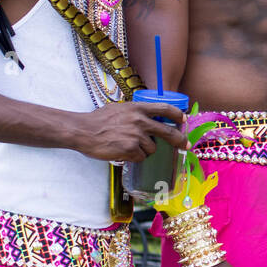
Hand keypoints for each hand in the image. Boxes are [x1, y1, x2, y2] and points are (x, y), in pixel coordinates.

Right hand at [71, 101, 187, 161]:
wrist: (82, 130)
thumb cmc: (98, 120)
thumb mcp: (120, 109)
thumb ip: (136, 113)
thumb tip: (151, 119)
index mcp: (138, 108)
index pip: (165, 108)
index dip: (177, 114)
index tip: (184, 119)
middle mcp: (140, 121)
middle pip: (168, 132)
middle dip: (179, 140)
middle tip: (185, 145)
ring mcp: (136, 135)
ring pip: (152, 148)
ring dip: (145, 150)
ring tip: (129, 146)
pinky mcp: (130, 149)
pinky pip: (141, 157)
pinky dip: (135, 157)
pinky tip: (123, 152)